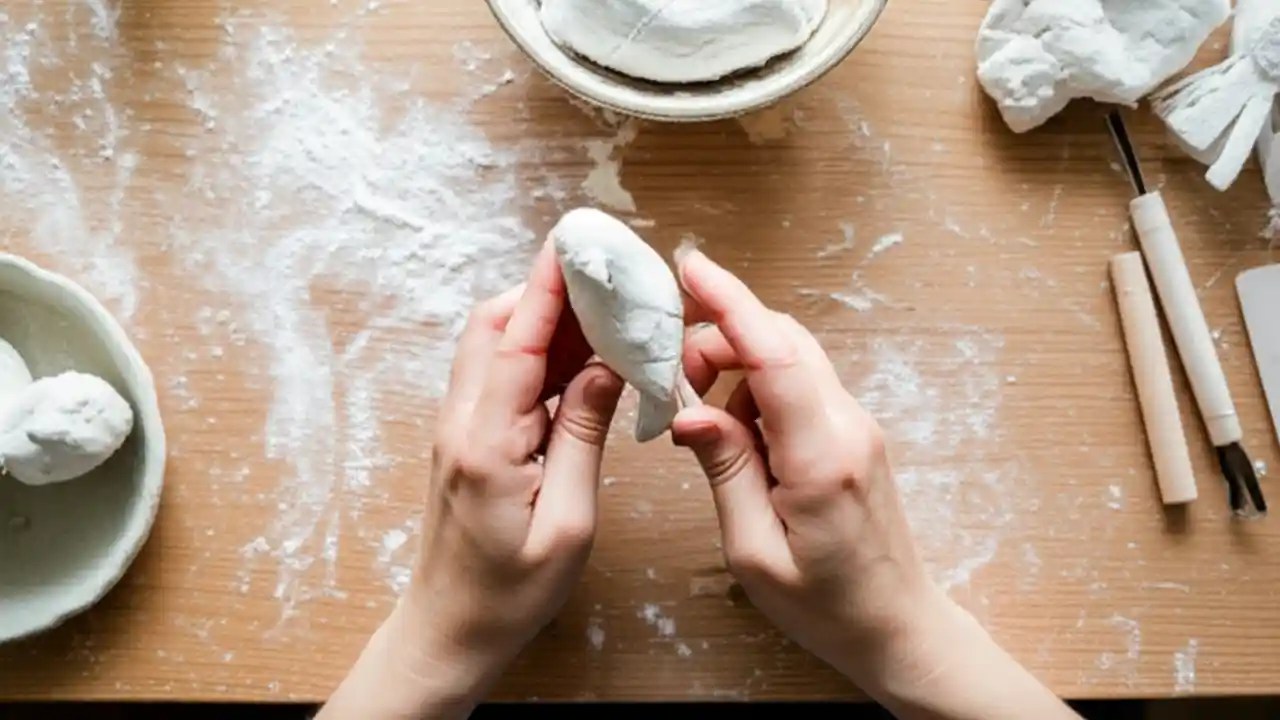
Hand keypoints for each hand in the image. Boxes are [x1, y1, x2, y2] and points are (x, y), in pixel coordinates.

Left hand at [319, 241, 623, 719]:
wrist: (448, 631)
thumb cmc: (510, 593)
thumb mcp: (568, 522)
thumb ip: (583, 436)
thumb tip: (604, 368)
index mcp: (486, 443)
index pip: (515, 341)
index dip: (546, 286)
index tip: (571, 240)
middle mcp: (461, 423)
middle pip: (494, 326)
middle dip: (546, 291)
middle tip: (603, 278)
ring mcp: (457, 429)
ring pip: (493, 346)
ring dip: (543, 322)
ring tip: (602, 315)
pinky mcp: (465, 440)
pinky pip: (497, 377)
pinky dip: (535, 356)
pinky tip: (577, 362)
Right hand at [671, 250, 1076, 719]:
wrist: (897, 626)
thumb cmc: (827, 605)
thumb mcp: (755, 551)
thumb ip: (723, 470)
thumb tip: (689, 411)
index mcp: (821, 456)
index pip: (774, 354)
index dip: (730, 303)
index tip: (690, 267)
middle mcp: (846, 426)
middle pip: (781, 342)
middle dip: (720, 339)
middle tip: (673, 380)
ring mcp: (855, 426)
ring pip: (789, 361)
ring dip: (736, 370)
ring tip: (702, 426)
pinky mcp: (851, 434)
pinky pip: (799, 389)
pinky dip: (757, 394)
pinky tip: (735, 438)